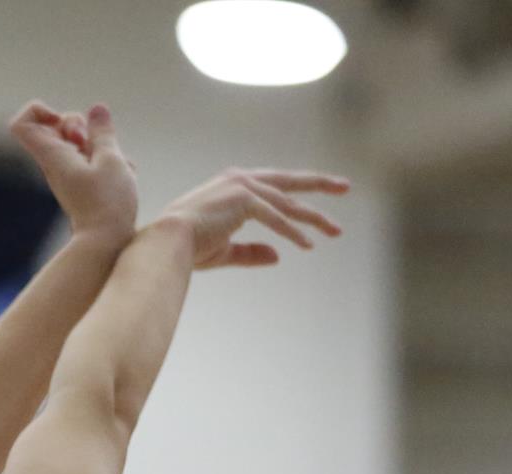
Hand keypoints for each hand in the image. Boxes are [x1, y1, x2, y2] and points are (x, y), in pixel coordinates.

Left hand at [9, 101, 137, 244]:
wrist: (106, 243)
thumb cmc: (108, 203)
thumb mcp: (111, 160)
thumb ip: (103, 132)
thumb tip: (97, 109)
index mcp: (53, 155)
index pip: (23, 124)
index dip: (40, 111)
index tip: (64, 120)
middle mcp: (54, 164)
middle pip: (56, 125)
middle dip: (80, 125)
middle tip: (90, 145)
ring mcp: (68, 174)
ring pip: (79, 142)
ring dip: (100, 144)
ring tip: (116, 162)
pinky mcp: (81, 183)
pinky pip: (91, 159)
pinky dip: (107, 159)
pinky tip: (125, 172)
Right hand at [154, 168, 348, 269]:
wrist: (166, 244)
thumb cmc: (187, 248)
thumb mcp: (225, 250)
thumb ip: (251, 251)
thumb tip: (277, 256)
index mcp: (232, 184)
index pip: (274, 185)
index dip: (298, 190)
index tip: (321, 193)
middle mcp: (240, 179)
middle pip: (289, 181)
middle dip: (320, 184)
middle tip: (346, 187)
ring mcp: (243, 187)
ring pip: (288, 203)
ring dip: (314, 218)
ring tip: (335, 231)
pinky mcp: (244, 201)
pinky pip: (277, 219)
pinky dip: (293, 232)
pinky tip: (308, 245)